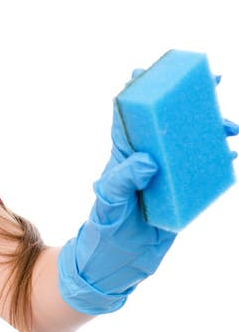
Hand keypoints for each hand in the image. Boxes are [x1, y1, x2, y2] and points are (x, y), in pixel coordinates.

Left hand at [58, 70, 236, 314]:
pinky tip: (230, 155)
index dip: (137, 92)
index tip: (148, 68)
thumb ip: (122, 181)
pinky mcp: (180, 194)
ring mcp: (165, 176)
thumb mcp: (110, 203)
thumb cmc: (106, 228)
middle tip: (212, 81)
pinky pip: (201, 173)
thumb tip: (147, 160)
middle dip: (189, 102)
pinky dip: (217, 163)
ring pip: (190, 145)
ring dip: (209, 131)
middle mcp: (147, 161)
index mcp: (125, 156)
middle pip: (169, 124)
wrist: (118, 262)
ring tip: (229, 126)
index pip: (130, 118)